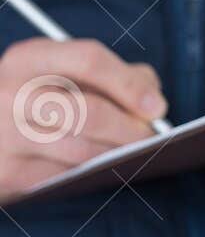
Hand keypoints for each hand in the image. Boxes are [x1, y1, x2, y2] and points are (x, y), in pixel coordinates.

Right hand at [0, 37, 166, 204]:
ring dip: (118, 155)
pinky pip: (67, 178)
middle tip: (150, 137)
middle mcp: (10, 93)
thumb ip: (117, 75)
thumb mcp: (67, 72)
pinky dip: (94, 176)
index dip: (130, 84)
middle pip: (91, 112)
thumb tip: (152, 101)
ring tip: (133, 153)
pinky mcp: (8, 173)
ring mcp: (4, 135)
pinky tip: (104, 170)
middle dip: (131, 128)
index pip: (89, 61)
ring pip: (83, 151)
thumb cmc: (42, 97)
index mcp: (28, 58)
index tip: (157, 107)